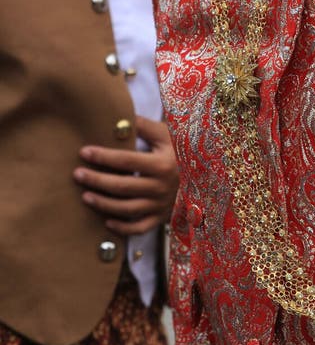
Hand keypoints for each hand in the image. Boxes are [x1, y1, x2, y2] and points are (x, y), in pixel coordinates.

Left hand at [73, 116, 178, 235]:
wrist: (206, 176)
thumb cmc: (181, 151)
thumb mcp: (168, 135)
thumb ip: (144, 126)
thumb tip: (119, 116)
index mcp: (162, 164)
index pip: (126, 161)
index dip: (104, 156)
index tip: (84, 152)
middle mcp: (160, 187)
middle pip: (122, 186)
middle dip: (97, 180)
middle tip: (77, 174)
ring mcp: (160, 205)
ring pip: (126, 209)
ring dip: (103, 204)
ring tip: (85, 196)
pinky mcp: (161, 219)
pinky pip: (139, 227)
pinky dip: (122, 227)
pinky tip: (105, 221)